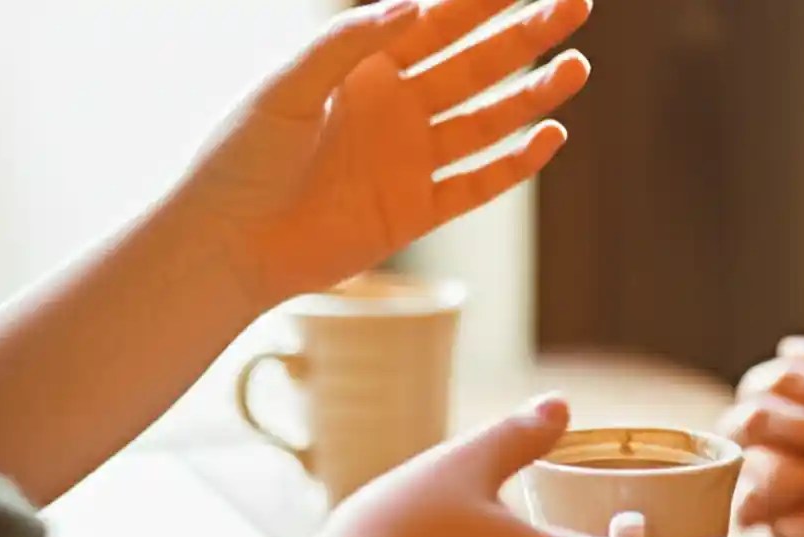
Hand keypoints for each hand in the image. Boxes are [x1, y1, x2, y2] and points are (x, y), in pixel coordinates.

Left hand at [178, 0, 591, 305]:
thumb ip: (344, 43)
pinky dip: (514, 163)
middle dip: (527, 33)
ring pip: (487, 120)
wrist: (227, 246)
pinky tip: (550, 135)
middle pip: (477, 64)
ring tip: (577, 67)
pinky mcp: (417, 211)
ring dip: (532, 94)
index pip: (439, 19)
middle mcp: (396, 107)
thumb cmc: (239, 159)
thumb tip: (414, 4)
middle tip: (576, 3)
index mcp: (364, 68)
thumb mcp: (284, 87)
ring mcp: (411, 159)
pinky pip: (478, 184)